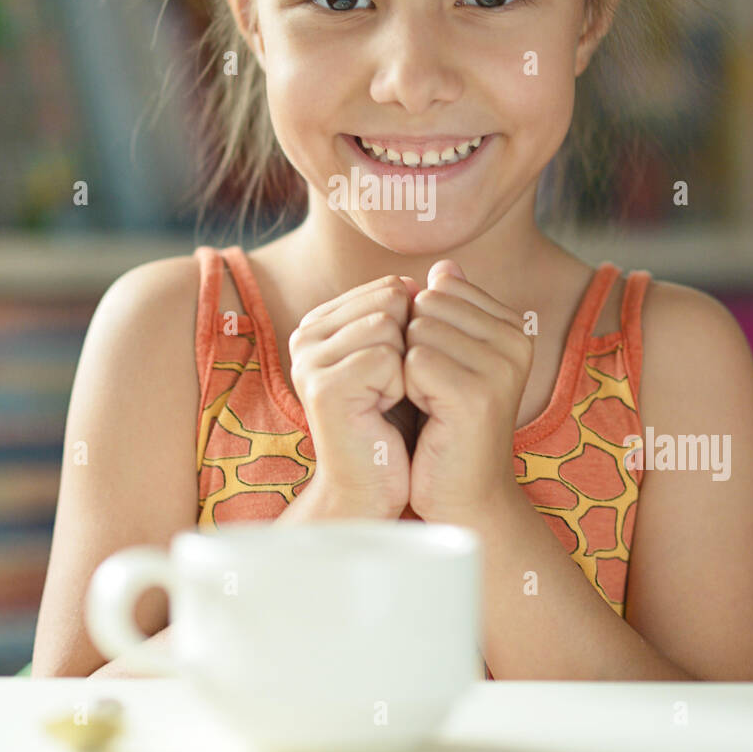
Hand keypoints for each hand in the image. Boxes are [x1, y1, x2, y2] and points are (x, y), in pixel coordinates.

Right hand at [288, 275, 416, 517]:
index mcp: (321, 320)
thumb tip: (446, 267)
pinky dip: (400, 388)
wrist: (376, 484)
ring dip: (406, 368)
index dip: (412, 329)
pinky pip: (387, 358)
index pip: (390, 287)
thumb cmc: (395, 422)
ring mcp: (309, 359)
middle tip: (392, 388)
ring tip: (386, 400)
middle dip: (409, 345)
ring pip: (389, 326)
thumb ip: (414, 310)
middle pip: (390, 300)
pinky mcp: (323, 386)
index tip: (396, 371)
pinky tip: (382, 412)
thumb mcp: (405, 356)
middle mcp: (306, 334)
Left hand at [403, 260, 533, 522]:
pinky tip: (429, 416)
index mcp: (514, 327)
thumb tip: (445, 266)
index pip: (440, 288)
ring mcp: (501, 367)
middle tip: (433, 391)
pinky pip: (413, 361)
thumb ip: (450, 311)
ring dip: (408, 370)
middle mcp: (517, 341)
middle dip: (412, 345)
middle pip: (426, 305)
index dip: (422, 329)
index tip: (441, 371)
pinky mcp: (476, 395)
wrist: (462, 495)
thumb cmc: (446, 426)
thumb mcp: (450, 359)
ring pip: (417, 331)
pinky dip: (407, 389)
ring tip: (432, 404)